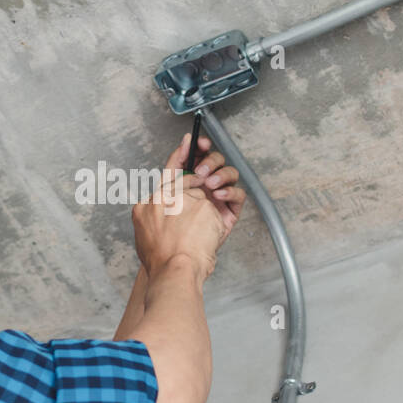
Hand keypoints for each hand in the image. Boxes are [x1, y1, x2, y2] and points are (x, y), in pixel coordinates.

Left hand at [167, 130, 245, 248]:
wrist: (176, 262)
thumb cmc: (165, 233)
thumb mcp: (163, 192)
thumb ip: (175, 165)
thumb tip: (185, 140)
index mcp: (184, 183)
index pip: (194, 158)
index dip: (198, 146)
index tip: (198, 141)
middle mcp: (201, 189)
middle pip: (214, 162)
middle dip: (209, 161)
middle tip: (202, 171)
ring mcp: (216, 201)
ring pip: (229, 174)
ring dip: (221, 174)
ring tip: (211, 185)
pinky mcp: (228, 214)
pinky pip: (238, 195)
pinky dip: (230, 192)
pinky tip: (218, 196)